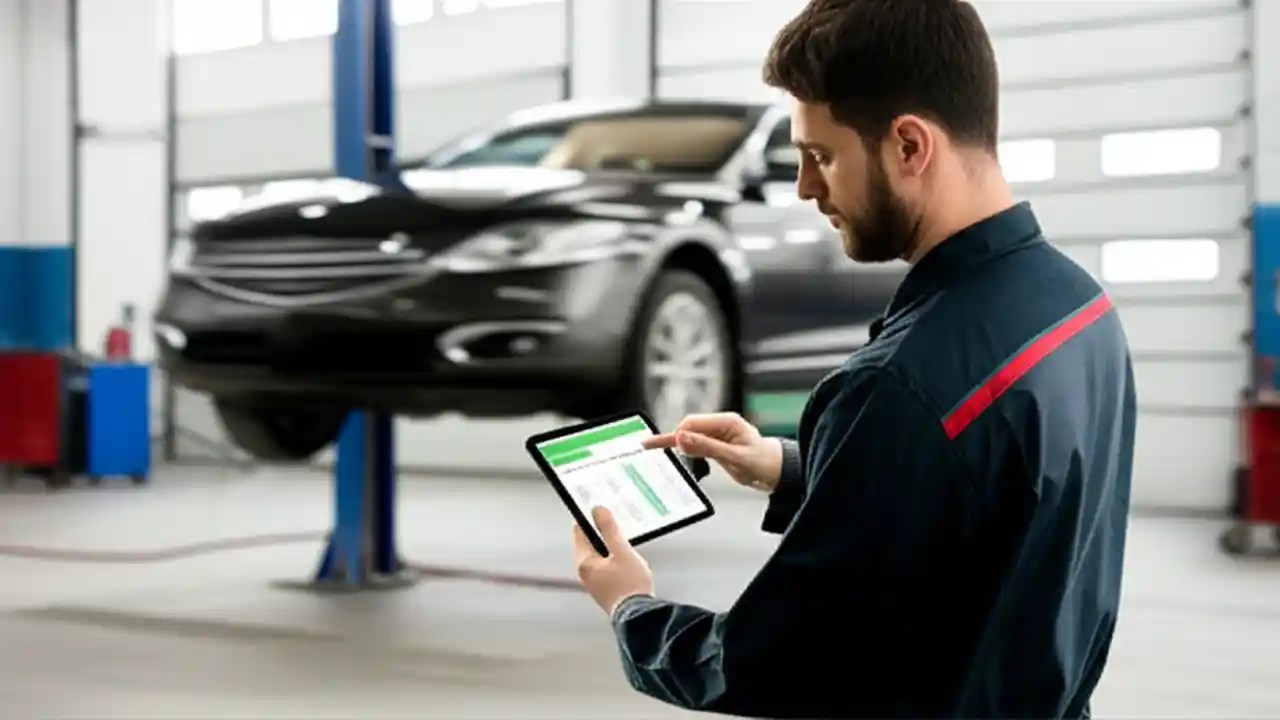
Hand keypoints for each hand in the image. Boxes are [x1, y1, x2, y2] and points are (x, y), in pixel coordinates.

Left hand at [573, 506, 653, 614]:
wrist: (638, 617)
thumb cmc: (630, 585)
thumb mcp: (622, 551)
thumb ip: (610, 530)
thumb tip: (598, 510)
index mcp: (584, 562)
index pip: (579, 531)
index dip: (590, 518)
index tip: (602, 510)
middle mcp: (584, 573)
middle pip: (589, 544)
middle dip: (603, 534)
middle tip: (619, 526)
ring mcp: (593, 582)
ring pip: (599, 556)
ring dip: (611, 548)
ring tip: (627, 545)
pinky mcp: (603, 589)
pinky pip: (605, 568)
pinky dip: (614, 561)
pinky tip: (627, 562)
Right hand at [642, 412, 782, 492]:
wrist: (777, 472)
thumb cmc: (763, 462)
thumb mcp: (735, 457)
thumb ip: (708, 447)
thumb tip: (682, 437)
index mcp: (727, 421)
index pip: (693, 422)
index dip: (678, 434)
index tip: (666, 447)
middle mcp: (721, 425)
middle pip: (688, 427)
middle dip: (674, 438)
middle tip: (651, 448)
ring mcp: (718, 435)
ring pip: (690, 436)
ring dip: (679, 445)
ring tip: (654, 448)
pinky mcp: (716, 445)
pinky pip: (696, 445)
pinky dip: (685, 450)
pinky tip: (672, 453)